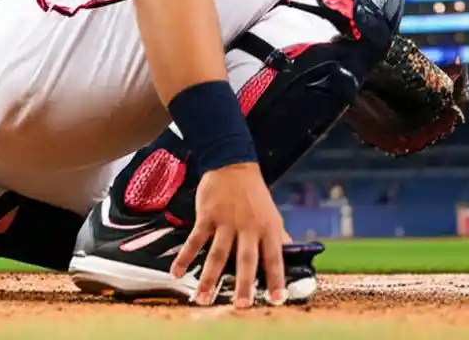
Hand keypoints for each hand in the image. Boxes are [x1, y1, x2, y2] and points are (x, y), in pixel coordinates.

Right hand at [170, 163, 285, 308]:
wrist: (233, 164)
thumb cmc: (254, 194)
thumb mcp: (272, 214)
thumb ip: (279, 236)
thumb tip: (291, 253)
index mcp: (268, 228)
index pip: (274, 257)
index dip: (276, 279)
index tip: (276, 299)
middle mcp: (248, 227)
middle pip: (246, 259)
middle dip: (243, 283)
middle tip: (241, 305)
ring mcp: (226, 221)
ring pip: (218, 254)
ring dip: (210, 277)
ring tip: (204, 299)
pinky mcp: (207, 216)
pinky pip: (195, 240)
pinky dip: (185, 257)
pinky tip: (177, 272)